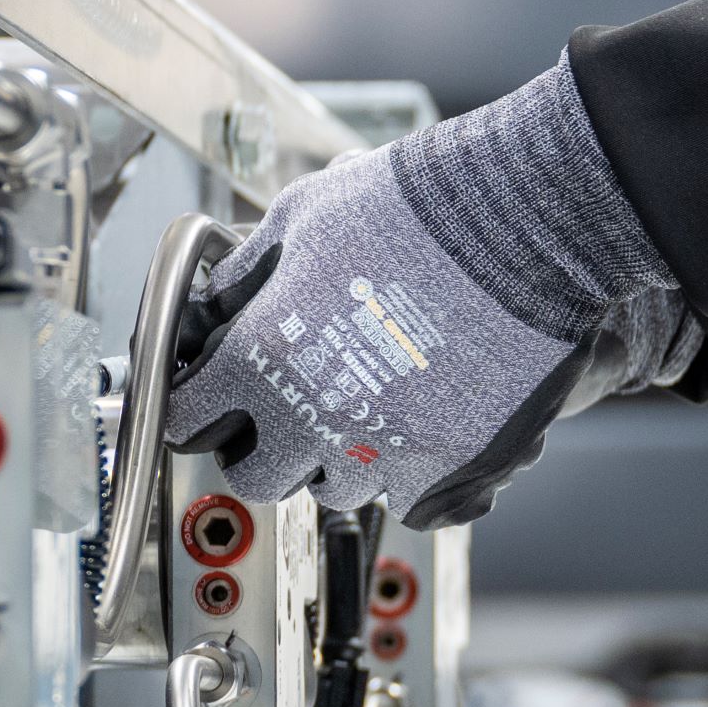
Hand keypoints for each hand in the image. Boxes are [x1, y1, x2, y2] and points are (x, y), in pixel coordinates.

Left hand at [155, 67, 688, 527]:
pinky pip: (408, 502)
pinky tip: (417, 425)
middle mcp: (317, 415)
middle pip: (256, 478)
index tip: (209, 403)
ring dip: (337, 460)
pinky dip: (407, 474)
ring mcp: (385, 449)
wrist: (521, 220)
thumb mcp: (300, 216)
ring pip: (334, 491)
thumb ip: (244, 274)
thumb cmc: (411, 205)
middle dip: (263, 450)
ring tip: (365, 407)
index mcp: (263, 356)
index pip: (187, 420)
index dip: (196, 408)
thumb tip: (211, 307)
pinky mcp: (451, 465)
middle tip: (285, 415)